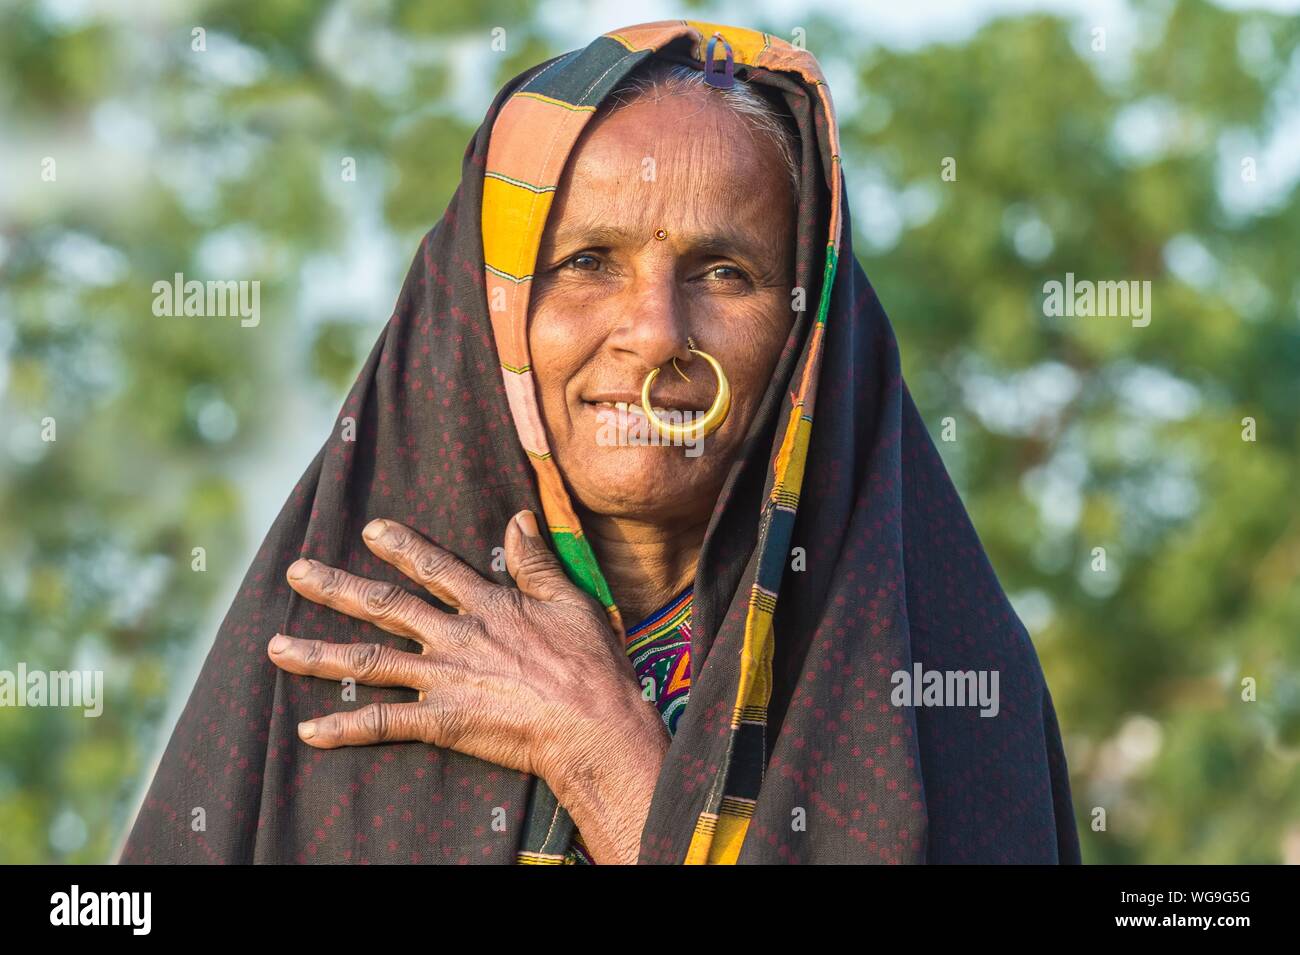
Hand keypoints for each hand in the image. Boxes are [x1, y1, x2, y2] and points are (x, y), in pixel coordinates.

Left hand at [266, 511, 669, 862]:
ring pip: (368, 662)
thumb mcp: (571, 601)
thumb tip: (520, 517)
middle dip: (335, 587)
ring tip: (275, 647)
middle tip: (296, 572)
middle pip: (384, 605)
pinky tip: (308, 732)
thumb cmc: (590, 666)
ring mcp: (444, 679)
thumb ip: (537, 562)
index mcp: (486, 605)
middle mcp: (454, 636)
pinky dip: (344, 729)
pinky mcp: (442, 722)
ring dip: (318, 654)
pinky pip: (383, 724)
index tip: (369, 529)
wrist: (591, 725)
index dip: (400, 545)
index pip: (432, 566)